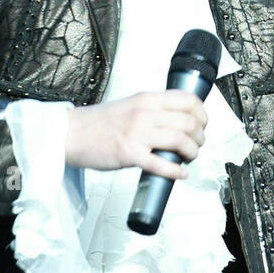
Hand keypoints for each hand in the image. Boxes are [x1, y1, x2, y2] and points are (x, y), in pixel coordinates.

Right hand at [63, 90, 207, 178]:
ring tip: (189, 158)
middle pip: (189, 122)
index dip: (202, 114)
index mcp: (147, 99)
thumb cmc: (99, 122)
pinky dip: (176, 171)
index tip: (202, 124)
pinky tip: (180, 174)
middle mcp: (144, 113)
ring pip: (180, 140)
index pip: (188, 100)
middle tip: (197, 145)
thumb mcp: (130, 104)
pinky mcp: (129, 154)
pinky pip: (161, 164)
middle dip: (200, 137)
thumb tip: (180, 118)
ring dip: (192, 152)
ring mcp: (137, 133)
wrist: (70, 133)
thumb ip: (154, 108)